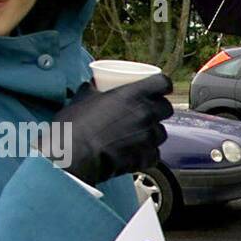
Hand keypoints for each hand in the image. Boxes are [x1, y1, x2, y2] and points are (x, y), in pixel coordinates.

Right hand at [52, 75, 172, 185]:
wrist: (74, 156)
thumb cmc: (75, 126)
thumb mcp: (83, 97)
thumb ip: (93, 89)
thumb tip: (93, 85)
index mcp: (134, 94)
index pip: (163, 83)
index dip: (162, 85)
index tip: (158, 88)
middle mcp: (146, 114)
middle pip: (167, 108)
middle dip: (159, 110)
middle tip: (145, 113)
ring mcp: (148, 137)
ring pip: (162, 133)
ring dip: (152, 133)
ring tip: (136, 136)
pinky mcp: (146, 157)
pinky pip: (154, 154)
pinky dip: (147, 154)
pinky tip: (134, 153)